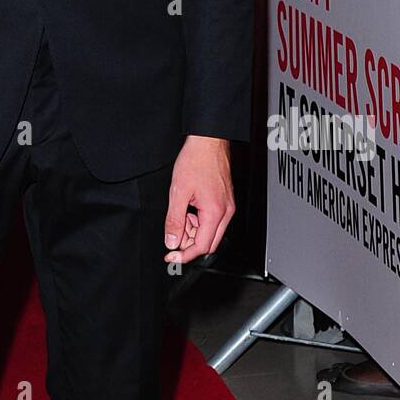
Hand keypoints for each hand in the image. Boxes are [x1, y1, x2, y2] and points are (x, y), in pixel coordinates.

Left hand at [164, 136, 233, 265]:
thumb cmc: (196, 160)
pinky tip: (189, 210)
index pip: (201, 247)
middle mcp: (225, 212)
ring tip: (180, 216)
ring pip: (211, 233)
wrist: (208, 142)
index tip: (172, 257)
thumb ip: (174, 220)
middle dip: (189, 244)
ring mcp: (227, 206)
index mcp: (215, 212)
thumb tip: (172, 240)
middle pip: (209, 244)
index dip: (184, 255)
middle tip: (173, 237)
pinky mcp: (225, 201)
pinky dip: (199, 221)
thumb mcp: (178, 192)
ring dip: (194, 231)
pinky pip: (213, 221)